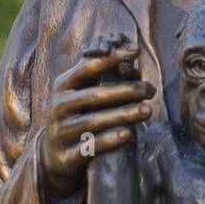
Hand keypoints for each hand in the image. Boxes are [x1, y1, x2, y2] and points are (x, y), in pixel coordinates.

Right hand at [40, 39, 155, 200]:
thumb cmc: (79, 113)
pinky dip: (108, 141)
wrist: (55, 155)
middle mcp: (59, 106)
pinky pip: (88, 147)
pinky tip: (128, 134)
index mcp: (64, 86)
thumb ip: (103, 72)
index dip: (111, 58)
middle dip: (124, 91)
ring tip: (147, 110)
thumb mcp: (84, 91)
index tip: (136, 50)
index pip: (88, 68)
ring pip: (92, 122)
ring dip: (122, 115)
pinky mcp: (66, 156)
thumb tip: (132, 47)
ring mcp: (60, 132)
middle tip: (150, 89)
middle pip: (94, 96)